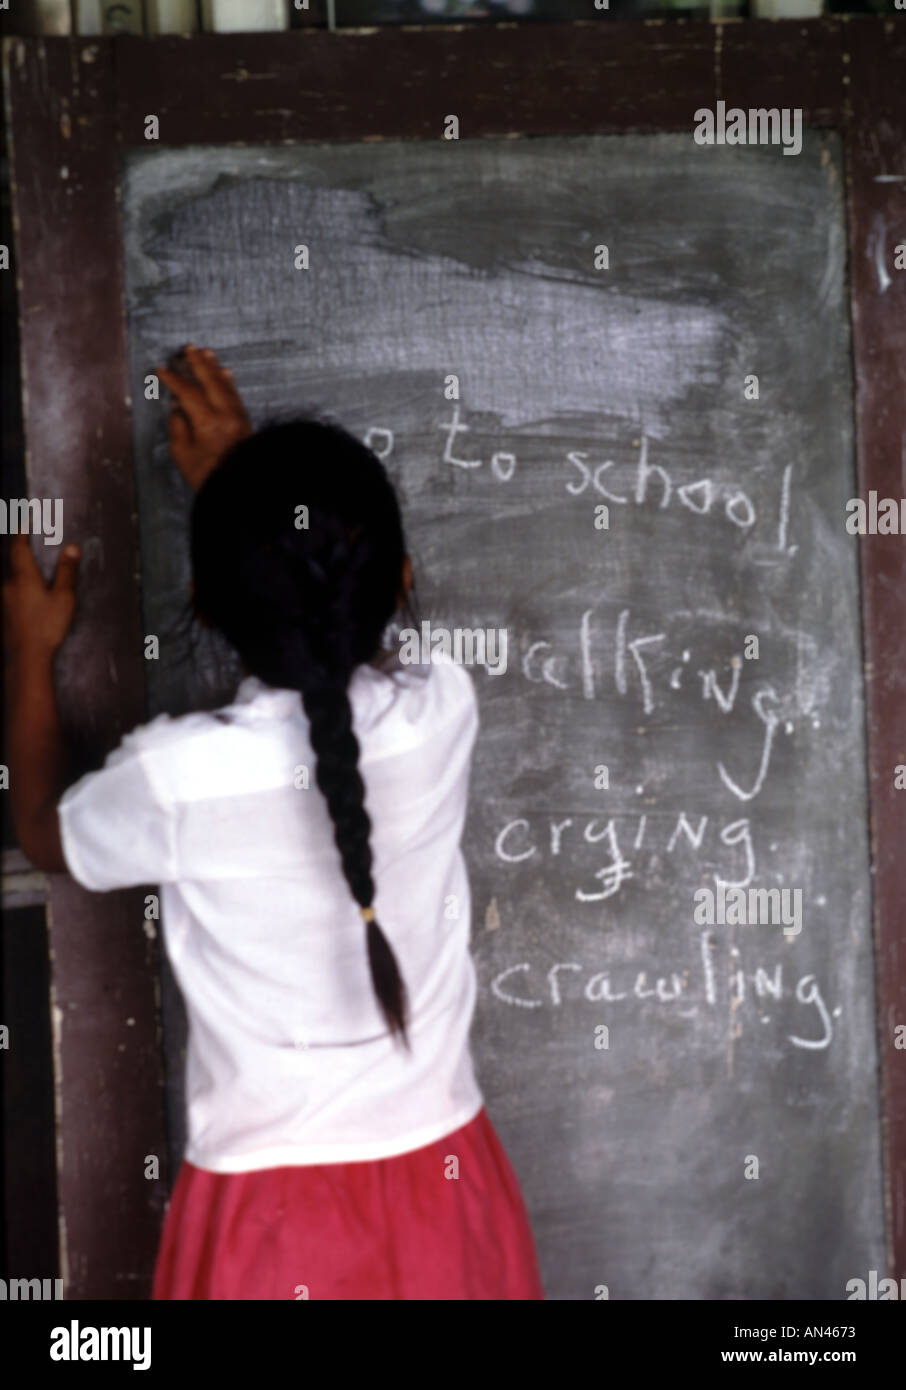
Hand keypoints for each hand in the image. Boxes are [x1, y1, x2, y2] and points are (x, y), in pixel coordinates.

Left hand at [2, 535, 79, 661]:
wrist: (26, 657)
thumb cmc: (45, 627)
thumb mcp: (63, 598)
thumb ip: (66, 572)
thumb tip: (70, 548)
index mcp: (23, 577)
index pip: (18, 547)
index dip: (21, 531)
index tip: (25, 520)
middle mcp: (9, 585)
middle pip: (14, 562)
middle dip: (23, 553)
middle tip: (33, 543)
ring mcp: (4, 600)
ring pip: (13, 579)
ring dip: (23, 573)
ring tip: (37, 574)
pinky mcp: (5, 614)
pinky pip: (12, 594)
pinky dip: (22, 589)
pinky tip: (33, 600)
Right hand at [156, 344, 252, 491]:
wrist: (241, 488)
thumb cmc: (209, 477)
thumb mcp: (183, 455)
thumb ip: (178, 427)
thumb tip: (177, 407)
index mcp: (207, 422)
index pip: (188, 392)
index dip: (174, 379)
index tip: (162, 370)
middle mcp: (226, 414)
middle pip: (211, 380)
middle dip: (198, 363)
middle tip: (188, 348)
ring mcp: (238, 417)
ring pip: (226, 385)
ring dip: (214, 368)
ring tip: (206, 353)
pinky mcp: (246, 422)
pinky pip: (235, 394)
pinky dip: (228, 382)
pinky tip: (226, 373)